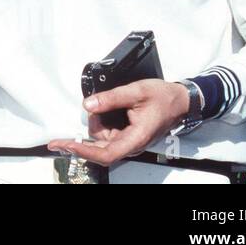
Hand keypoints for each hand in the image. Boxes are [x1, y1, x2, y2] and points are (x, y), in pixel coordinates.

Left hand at [46, 79, 189, 166]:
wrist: (180, 100)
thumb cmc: (163, 98)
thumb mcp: (136, 91)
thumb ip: (111, 98)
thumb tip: (89, 105)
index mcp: (136, 137)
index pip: (106, 153)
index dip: (84, 151)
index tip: (65, 144)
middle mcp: (132, 144)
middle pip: (100, 147)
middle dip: (84, 136)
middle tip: (77, 119)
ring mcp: (129, 141)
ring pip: (102, 140)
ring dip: (95, 124)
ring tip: (101, 105)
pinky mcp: (127, 136)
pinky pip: (107, 134)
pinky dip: (100, 123)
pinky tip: (102, 111)